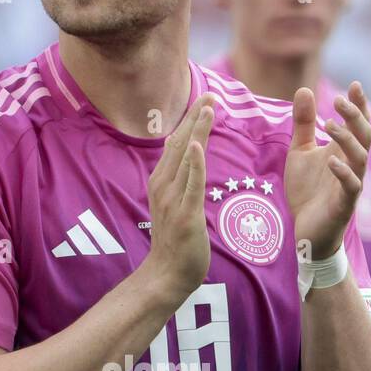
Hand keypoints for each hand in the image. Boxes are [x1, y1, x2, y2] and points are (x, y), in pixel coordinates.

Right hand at [144, 93, 215, 305]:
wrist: (165, 275)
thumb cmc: (173, 243)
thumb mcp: (172, 205)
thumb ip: (177, 179)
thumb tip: (178, 151)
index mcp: (161, 182)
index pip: (176, 144)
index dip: (189, 121)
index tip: (203, 101)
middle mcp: (163, 186)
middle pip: (179, 144)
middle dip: (194, 118)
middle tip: (209, 94)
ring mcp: (172, 200)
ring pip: (185, 158)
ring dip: (196, 131)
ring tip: (207, 108)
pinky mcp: (184, 215)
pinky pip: (191, 184)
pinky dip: (193, 163)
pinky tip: (198, 143)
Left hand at [285, 81, 370, 257]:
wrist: (306, 231)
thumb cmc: (307, 191)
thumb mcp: (300, 152)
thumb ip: (304, 124)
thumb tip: (304, 89)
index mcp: (344, 151)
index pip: (358, 123)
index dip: (359, 105)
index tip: (355, 84)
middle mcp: (352, 165)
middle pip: (364, 136)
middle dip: (355, 116)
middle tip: (339, 101)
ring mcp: (351, 184)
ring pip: (361, 158)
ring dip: (348, 140)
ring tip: (329, 125)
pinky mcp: (344, 204)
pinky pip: (351, 186)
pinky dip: (343, 172)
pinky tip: (331, 161)